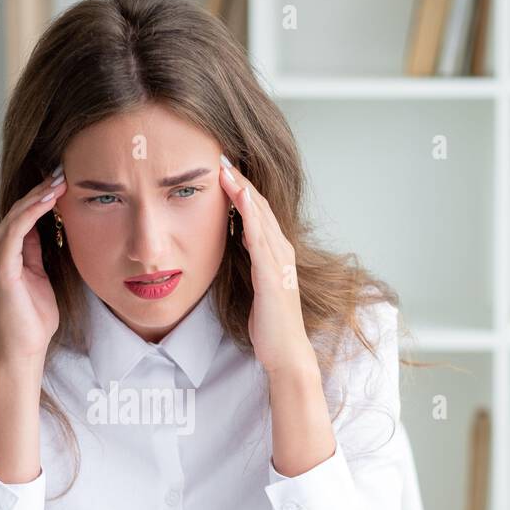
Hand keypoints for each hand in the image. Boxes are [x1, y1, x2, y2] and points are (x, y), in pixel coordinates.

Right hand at [0, 165, 66, 363]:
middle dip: (41, 190)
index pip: (21, 217)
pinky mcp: (0, 266)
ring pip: (16, 216)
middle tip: (62, 172)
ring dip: (39, 196)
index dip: (40, 198)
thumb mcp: (39, 275)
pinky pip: (17, 230)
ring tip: (60, 181)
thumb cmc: (33, 318)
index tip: (62, 182)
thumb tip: (43, 226)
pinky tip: (50, 200)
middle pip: (17, 211)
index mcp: (2, 253)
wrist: (24, 348)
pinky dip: (33, 212)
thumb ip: (36, 250)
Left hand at [218, 155, 314, 374]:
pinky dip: (250, 214)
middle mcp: (280, 250)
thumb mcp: (257, 286)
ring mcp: (278, 260)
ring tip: (226, 167)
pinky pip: (259, 237)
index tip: (222, 170)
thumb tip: (237, 244)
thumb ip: (250, 263)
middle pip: (259, 206)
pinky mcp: (272, 273)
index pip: (257, 213)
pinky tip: (240, 196)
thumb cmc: (270, 325)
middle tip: (222, 156)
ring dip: (243, 189)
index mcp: (275, 253)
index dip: (241, 190)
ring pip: (260, 215)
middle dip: (240, 180)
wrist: (286, 352)